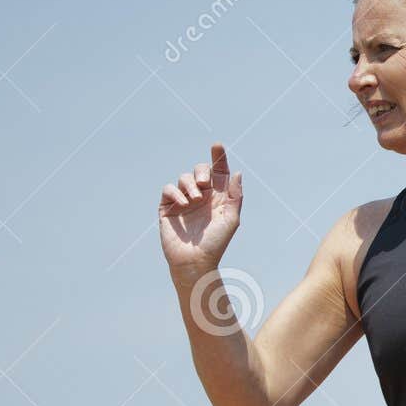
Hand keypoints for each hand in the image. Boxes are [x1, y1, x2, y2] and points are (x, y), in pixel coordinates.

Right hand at [158, 142, 243, 276]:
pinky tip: (184, 203)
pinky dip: (176, 193)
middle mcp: (201, 196)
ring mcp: (184, 200)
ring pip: (184, 178)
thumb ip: (235, 196)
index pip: (218, 172)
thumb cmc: (216, 243)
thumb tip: (237, 172)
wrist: (195, 261)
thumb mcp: (231, 219)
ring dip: (189, 184)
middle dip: (201, 171)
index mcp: (218, 197)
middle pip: (200, 171)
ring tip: (196, 199)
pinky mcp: (168, 207)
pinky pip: (169, 189)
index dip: (218, 158)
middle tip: (204, 183)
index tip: (217, 145)